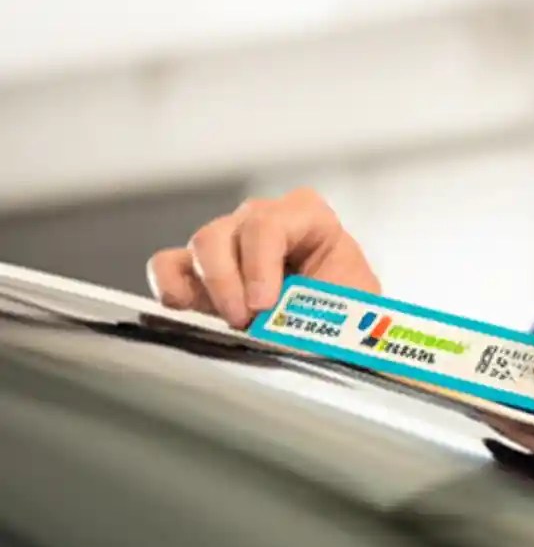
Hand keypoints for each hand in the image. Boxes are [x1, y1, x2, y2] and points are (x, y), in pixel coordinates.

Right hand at [146, 188, 379, 327]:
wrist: (347, 327)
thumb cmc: (353, 311)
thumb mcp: (351, 308)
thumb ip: (323, 312)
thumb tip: (292, 330)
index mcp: (307, 216)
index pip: (269, 224)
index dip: (260, 265)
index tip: (262, 306)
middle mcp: (262, 218)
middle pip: (223, 232)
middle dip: (228, 281)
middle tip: (244, 321)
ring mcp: (230, 240)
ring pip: (199, 246)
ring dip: (209, 289)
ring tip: (231, 322)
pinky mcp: (202, 270)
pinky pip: (168, 265)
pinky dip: (170, 287)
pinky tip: (186, 311)